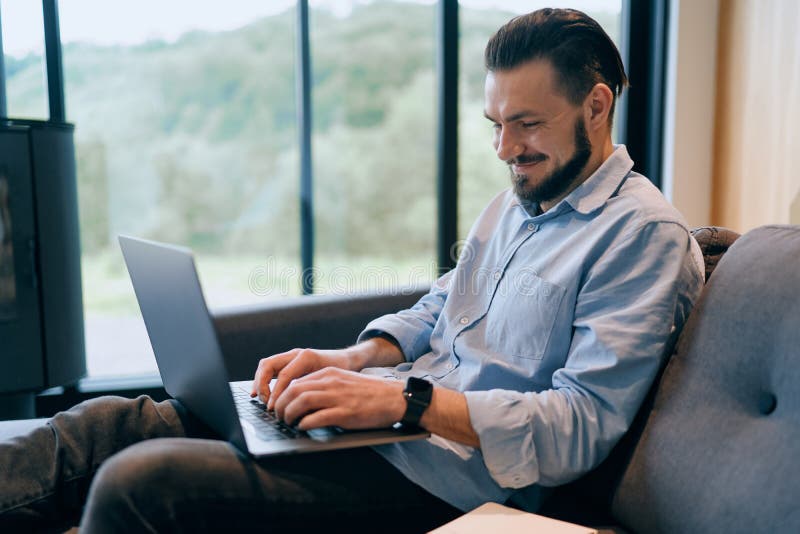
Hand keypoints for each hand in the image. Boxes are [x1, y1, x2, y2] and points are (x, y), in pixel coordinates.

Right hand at [251, 348, 355, 408]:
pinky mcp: (288, 362)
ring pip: (266, 366)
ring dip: (260, 383)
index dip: (276, 393)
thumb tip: (299, 409)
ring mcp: (290, 357)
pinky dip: (263, 381)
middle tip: (266, 403)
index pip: (284, 375)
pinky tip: (261, 395)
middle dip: (262, 385)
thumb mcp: (331, 380)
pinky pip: (270, 369)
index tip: (273, 408)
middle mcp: (295, 354)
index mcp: (306, 357)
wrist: (347, 359)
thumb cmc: (342, 371)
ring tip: (262, 400)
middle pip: (267, 365)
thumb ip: (316, 391)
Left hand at [273, 367, 405, 429]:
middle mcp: (331, 382)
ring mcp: (337, 397)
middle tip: (279, 417)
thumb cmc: (371, 393)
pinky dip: (304, 424)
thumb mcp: (345, 382)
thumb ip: (325, 386)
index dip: (282, 395)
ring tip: (288, 423)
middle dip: (281, 405)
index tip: (279, 406)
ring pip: (300, 402)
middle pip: (293, 390)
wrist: (396, 398)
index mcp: (330, 373)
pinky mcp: (345, 413)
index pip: (295, 381)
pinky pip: (315, 418)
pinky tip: (302, 429)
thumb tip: (303, 400)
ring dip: (289, 415)